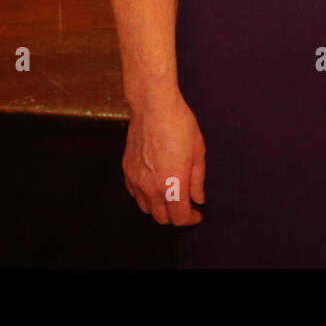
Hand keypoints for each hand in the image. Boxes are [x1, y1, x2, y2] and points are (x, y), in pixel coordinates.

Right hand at [123, 92, 205, 225]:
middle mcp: (152, 188)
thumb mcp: (198, 152)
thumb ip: (197, 180)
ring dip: (159, 207)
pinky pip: (134, 194)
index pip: (179, 218)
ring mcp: (136, 180)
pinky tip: (154, 185)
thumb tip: (198, 198)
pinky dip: (144, 196)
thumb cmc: (179, 124)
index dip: (190, 219)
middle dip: (175, 216)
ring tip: (170, 195)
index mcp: (173, 184)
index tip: (197, 213)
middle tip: (185, 205)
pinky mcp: (127, 170)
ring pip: (146, 208)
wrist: (153, 106)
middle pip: (161, 218)